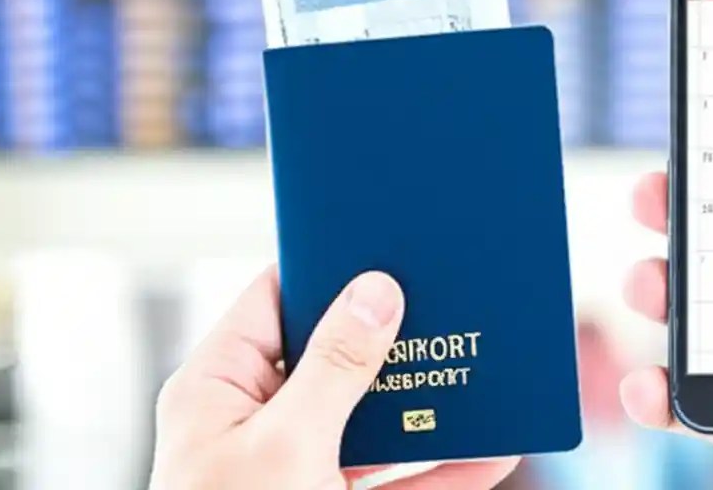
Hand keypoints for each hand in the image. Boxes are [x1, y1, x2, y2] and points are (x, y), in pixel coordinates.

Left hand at [149, 267, 518, 489]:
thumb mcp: (288, 445)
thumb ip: (334, 368)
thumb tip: (375, 294)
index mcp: (219, 389)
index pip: (273, 301)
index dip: (328, 270)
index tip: (386, 246)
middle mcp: (256, 423)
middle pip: (335, 360)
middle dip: (397, 340)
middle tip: (452, 303)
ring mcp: (296, 470)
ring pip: (373, 423)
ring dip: (429, 408)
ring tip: (484, 375)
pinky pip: (396, 482)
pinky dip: (443, 470)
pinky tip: (493, 455)